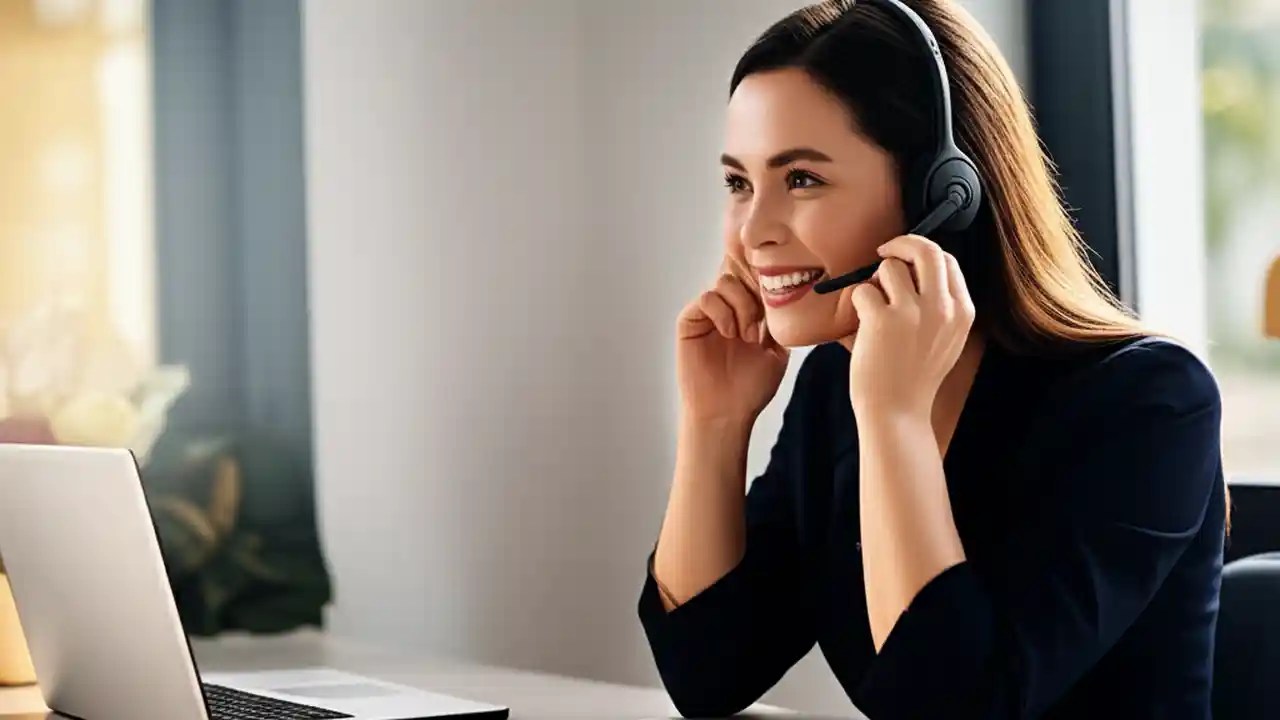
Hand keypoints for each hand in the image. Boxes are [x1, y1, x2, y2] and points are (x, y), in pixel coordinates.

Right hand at [677, 256, 788, 423]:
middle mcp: (727, 308)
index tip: (778, 293)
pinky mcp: (689, 321)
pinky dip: (722, 312)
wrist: (727, 412)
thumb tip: (796, 295)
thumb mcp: (778, 350)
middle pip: (741, 274)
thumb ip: (781, 322)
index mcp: (748, 312)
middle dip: (755, 297)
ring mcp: (708, 313)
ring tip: (746, 336)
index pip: (755, 280)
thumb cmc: (751, 387)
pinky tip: (730, 334)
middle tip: (758, 330)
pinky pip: (706, 298)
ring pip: (725, 282)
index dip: (766, 280)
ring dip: (741, 306)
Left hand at [847, 235, 974, 417]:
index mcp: (961, 311)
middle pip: (926, 250)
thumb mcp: (946, 339)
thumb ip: (941, 304)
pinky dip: (858, 303)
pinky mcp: (882, 320)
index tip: (905, 258)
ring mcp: (913, 313)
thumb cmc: (914, 375)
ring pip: (889, 267)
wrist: (897, 412)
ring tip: (875, 309)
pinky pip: (864, 289)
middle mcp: (942, 308)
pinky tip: (863, 325)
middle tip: (884, 251)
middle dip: (901, 243)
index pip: (947, 259)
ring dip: (875, 282)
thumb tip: (917, 266)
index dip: (922, 252)